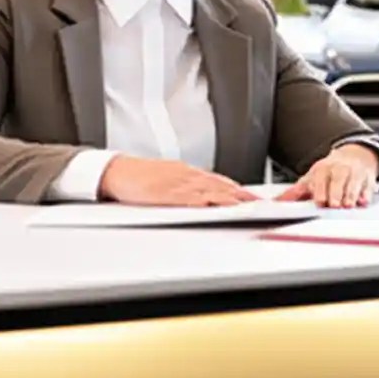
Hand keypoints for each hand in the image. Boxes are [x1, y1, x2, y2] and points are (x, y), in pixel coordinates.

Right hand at [98, 155, 259, 206]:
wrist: (116, 171)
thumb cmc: (139, 177)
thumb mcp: (168, 180)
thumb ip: (187, 187)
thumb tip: (205, 195)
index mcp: (189, 173)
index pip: (221, 182)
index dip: (239, 190)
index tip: (256, 197)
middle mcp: (188, 176)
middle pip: (221, 186)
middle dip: (242, 195)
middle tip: (262, 202)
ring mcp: (178, 184)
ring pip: (210, 190)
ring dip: (230, 198)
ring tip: (249, 206)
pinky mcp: (165, 193)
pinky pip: (188, 198)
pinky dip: (204, 202)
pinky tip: (215, 206)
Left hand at [275, 143, 378, 207]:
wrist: (354, 155)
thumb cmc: (329, 172)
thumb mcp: (311, 178)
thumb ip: (295, 192)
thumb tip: (275, 203)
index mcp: (322, 170)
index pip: (321, 180)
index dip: (320, 190)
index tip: (320, 201)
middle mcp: (339, 170)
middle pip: (337, 181)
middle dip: (336, 193)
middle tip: (334, 205)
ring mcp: (354, 173)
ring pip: (353, 183)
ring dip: (350, 194)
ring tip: (349, 205)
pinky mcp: (367, 178)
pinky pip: (367, 186)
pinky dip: (366, 194)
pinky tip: (363, 201)